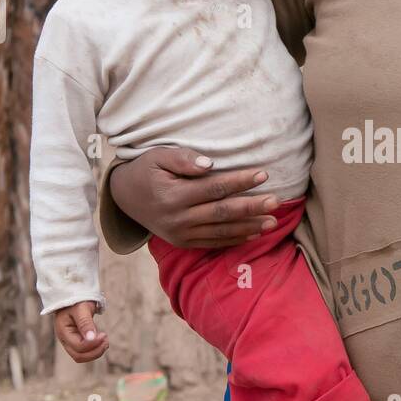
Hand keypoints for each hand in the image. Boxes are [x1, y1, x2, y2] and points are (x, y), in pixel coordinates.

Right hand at [54, 301, 108, 361]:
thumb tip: (92, 338)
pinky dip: (94, 350)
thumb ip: (86, 323)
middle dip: (95, 351)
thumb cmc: (76, 301)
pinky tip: (102, 341)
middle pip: (78, 356)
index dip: (93, 344)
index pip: (78, 346)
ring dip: (96, 352)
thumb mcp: (81, 309)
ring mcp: (69, 342)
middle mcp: (65, 340)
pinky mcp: (76, 342)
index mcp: (63, 331)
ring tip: (105, 341)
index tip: (104, 334)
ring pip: (82, 357)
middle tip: (106, 340)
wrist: (72, 296)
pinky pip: (85, 352)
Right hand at [110, 147, 280, 249]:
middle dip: (251, 207)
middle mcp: (178, 218)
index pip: (214, 188)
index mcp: (173, 195)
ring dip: (249, 227)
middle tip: (276, 201)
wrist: (124, 198)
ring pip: (222, 231)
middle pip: (222, 213)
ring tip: (272, 221)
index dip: (239, 181)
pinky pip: (213, 243)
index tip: (262, 174)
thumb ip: (183, 159)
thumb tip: (209, 164)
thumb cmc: (146, 171)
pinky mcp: (183, 243)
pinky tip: (254, 234)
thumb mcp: (158, 157)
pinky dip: (235, 240)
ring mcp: (181, 234)